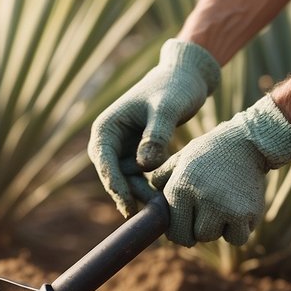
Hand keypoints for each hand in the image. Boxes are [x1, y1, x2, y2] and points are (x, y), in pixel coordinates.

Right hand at [88, 39, 219, 216]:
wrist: (186, 78)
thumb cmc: (175, 87)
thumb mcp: (167, 108)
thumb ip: (156, 135)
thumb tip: (144, 165)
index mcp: (107, 127)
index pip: (104, 161)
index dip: (115, 185)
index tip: (128, 205)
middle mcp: (109, 140)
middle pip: (113, 175)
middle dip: (129, 193)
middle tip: (150, 212)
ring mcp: (123, 148)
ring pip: (127, 180)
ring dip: (142, 193)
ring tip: (163, 207)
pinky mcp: (137, 154)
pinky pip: (140, 176)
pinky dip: (151, 186)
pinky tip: (167, 198)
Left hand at [148, 95, 290, 246]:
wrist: (248, 141)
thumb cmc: (210, 152)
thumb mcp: (180, 159)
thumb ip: (161, 180)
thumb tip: (148, 204)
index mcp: (180, 188)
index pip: (174, 233)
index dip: (180, 231)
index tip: (187, 224)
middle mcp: (201, 199)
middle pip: (196, 238)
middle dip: (200, 229)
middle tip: (208, 210)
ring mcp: (225, 208)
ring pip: (216, 238)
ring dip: (220, 228)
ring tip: (224, 205)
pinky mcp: (246, 214)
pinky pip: (238, 239)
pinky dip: (239, 230)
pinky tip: (239, 210)